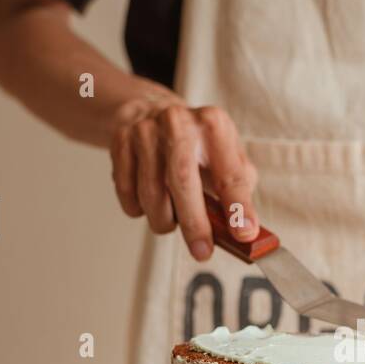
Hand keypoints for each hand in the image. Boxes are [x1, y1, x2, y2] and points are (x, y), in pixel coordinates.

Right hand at [108, 99, 258, 258]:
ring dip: (164, 220)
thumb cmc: (197, 144)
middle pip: (182, 181)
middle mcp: (178, 123)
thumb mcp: (227, 154)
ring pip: (151, 193)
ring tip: (172, 220)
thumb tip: (242, 229)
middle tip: (202, 251)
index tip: (244, 233)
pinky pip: (127, 192)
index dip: (237, 207)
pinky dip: (139, 209)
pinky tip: (150, 203)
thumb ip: (238, 189)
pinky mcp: (120, 143)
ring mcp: (145, 131)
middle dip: (194, 224)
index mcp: (213, 124)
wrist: (152, 111)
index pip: (229, 174)